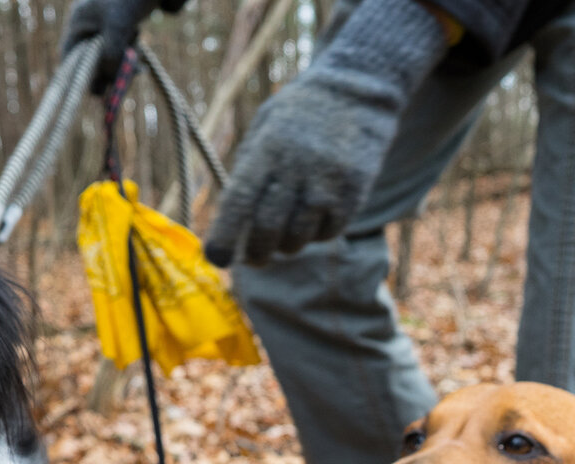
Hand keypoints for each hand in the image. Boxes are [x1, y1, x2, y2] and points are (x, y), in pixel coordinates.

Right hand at [60, 0, 186, 93]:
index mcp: (79, 22)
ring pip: (110, 58)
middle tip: (125, 79)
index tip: (98, 93)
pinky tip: (138, 44)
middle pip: (93, 62)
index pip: (71, 59)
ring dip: (123, 61)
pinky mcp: (122, 26)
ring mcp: (106, 26)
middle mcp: (90, 25)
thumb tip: (110, 83)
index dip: (81, 79)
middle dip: (109, 71)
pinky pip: (122, 50)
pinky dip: (130, 53)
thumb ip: (112, 55)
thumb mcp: (119, 26)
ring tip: (135, 46)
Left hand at [204, 0, 450, 266]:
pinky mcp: (353, 194)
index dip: (224, 235)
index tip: (216, 258)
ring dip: (286, 246)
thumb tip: (231, 220)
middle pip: (268, 230)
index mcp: (267, 150)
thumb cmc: (300, 115)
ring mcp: (328, 183)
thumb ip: (250, 168)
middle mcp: (297, 168)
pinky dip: (316, 235)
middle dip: (255, 253)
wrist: (358, 93)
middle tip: (252, 258)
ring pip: (298, 239)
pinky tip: (313, 220)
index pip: (239, 202)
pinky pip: (328, 233)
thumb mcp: (267, 127)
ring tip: (284, 235)